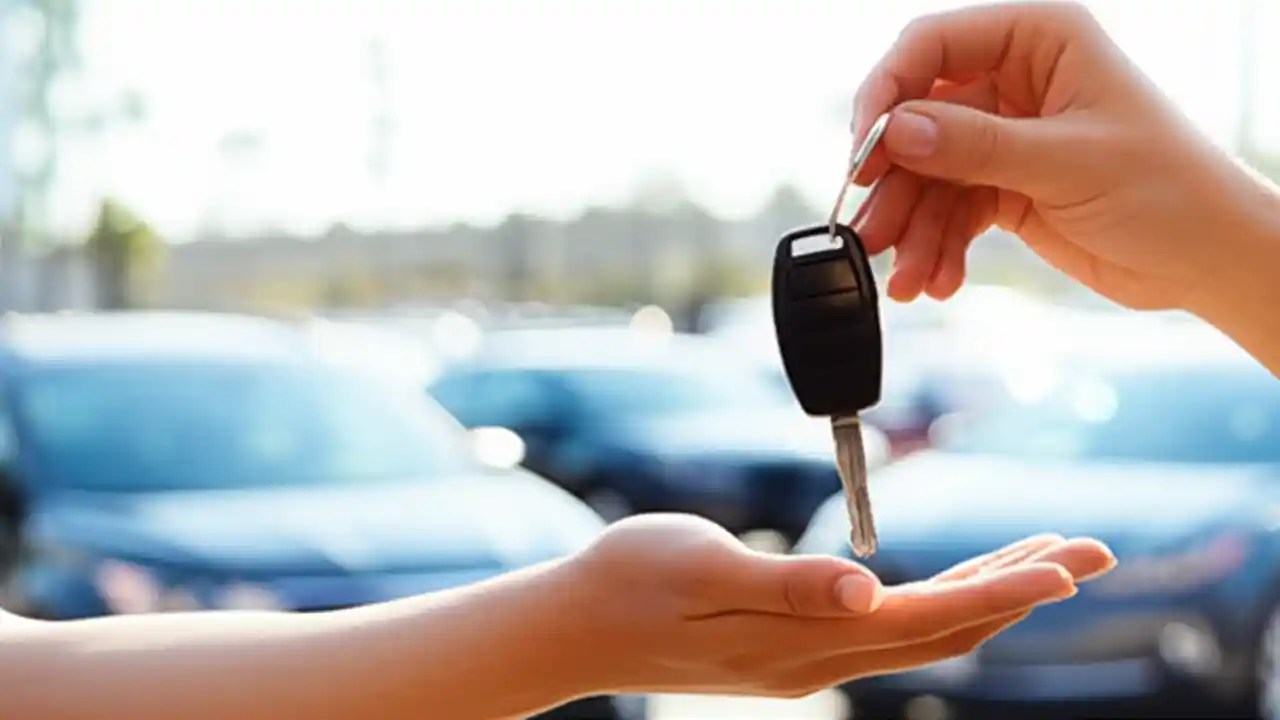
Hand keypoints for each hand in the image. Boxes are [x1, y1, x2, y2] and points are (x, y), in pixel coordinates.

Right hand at [563, 514, 1113, 697]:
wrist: (574, 626)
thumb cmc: (628, 582)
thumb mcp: (700, 568)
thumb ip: (785, 584)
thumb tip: (866, 590)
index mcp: (802, 642)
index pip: (927, 618)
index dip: (1002, 589)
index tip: (1068, 563)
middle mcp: (817, 660)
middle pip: (945, 628)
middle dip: (1022, 587)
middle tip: (1093, 550)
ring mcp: (805, 660)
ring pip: (923, 630)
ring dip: (989, 593)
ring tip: (1046, 558)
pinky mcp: (790, 649)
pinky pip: (889, 629)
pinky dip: (940, 600)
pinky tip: (954, 585)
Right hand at [850, 1, 1279, 311]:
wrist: (1207, 259)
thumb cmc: (1167, 190)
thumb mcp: (1067, 163)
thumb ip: (976, 145)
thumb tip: (896, 132)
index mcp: (1040, 42)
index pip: (935, 45)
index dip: (888, 92)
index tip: (863, 150)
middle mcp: (1016, 81)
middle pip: (919, 119)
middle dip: (894, 182)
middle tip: (871, 232)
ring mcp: (1007, 137)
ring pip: (928, 175)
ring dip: (912, 229)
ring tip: (905, 279)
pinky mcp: (1004, 187)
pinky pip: (950, 212)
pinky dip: (938, 247)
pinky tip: (938, 281)